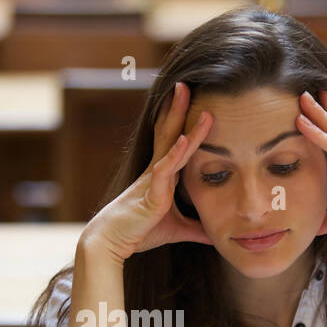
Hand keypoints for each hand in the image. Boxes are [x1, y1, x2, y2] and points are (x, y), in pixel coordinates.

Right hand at [82, 81, 214, 264]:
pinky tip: (184, 139)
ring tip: (188, 95)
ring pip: (171, 144)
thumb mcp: (175, 230)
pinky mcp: (152, 194)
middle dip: (178, 108)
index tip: (191, 101)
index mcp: (161, 176)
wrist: (111, 243)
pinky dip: (176, 154)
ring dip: (182, 120)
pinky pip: (165, 169)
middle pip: (169, 132)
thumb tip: (215, 235)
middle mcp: (157, 171)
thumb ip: (196, 229)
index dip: (180, 121)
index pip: (173, 142)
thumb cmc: (138, 232)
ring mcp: (154, 179)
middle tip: (186, 83)